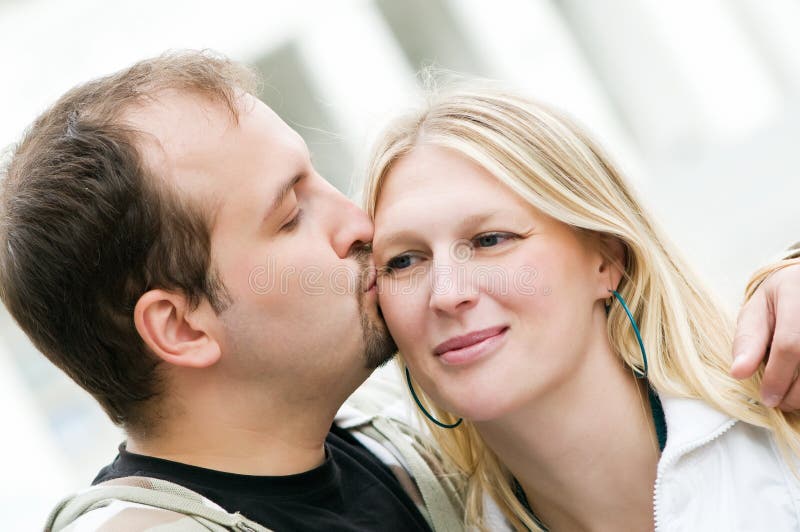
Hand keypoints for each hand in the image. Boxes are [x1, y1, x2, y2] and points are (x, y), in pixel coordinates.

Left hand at [730, 264, 799, 410]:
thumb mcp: (758, 309)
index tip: (766, 396)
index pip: (790, 344)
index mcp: (796, 294)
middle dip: (794, 390)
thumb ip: (748, 339)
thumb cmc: (782, 298)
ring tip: (789, 398)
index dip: (777, 376)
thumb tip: (738, 372)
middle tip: (777, 401)